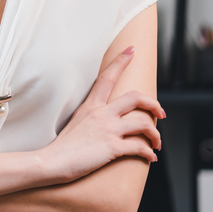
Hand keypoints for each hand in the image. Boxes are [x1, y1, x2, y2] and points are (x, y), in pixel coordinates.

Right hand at [41, 46, 165, 181]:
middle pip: (135, 98)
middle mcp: (101, 114)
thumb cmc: (60, 147)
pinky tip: (150, 158)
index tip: (131, 50)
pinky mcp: (112, 147)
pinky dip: (149, 153)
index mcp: (90, 106)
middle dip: (154, 104)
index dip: (120, 61)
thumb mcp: (75, 123)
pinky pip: (140, 147)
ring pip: (143, 123)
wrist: (51, 162)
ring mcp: (108, 129)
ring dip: (155, 134)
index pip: (107, 78)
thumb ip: (90, 118)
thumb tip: (103, 123)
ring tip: (156, 143)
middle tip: (161, 113)